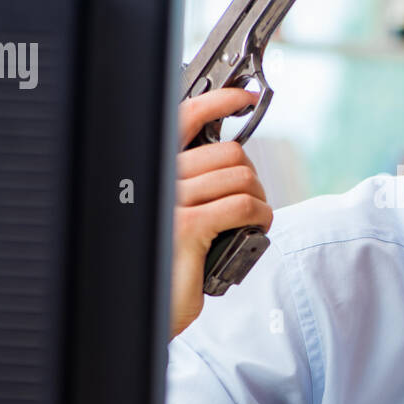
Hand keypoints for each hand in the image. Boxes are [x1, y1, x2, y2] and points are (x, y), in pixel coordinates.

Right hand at [170, 88, 272, 340]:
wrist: (142, 307)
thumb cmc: (163, 264)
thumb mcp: (173, 214)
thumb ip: (192, 185)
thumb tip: (231, 160)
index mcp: (153, 169)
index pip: (186, 116)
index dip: (220, 100)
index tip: (246, 97)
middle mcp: (158, 178)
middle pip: (228, 152)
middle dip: (251, 176)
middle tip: (250, 200)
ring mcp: (171, 200)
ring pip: (241, 178)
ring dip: (259, 199)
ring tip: (250, 220)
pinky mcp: (187, 227)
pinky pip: (243, 205)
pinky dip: (261, 216)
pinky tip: (255, 228)